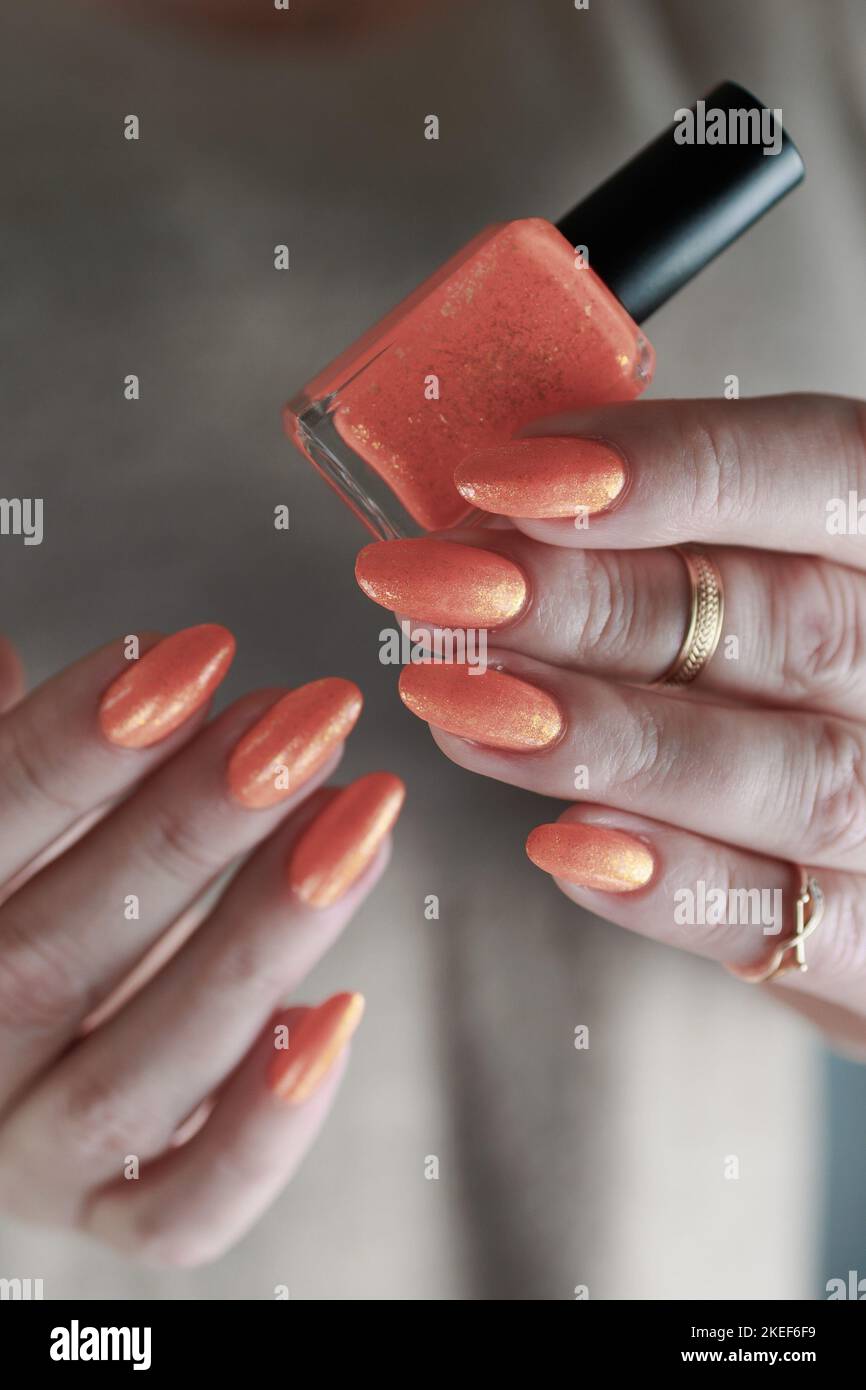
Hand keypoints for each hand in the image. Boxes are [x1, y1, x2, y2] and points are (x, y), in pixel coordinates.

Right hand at [0, 625, 402, 1264]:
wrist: (7, 1036)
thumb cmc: (14, 888)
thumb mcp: (3, 824)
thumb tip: (5, 661)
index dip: (78, 747)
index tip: (197, 655)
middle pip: (58, 957)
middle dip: (192, 828)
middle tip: (307, 724)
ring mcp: (25, 1159)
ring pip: (138, 1078)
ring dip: (262, 939)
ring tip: (362, 815)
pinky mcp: (105, 1215)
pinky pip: (184, 1211)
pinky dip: (265, 1129)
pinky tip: (342, 1011)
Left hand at [355, 393, 865, 1051]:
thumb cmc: (799, 679)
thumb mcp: (769, 574)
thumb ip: (672, 538)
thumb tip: (494, 500)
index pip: (828, 469)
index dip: (675, 467)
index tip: (506, 476)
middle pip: (787, 622)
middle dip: (593, 605)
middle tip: (442, 593)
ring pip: (789, 774)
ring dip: (609, 739)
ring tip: (458, 704)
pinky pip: (790, 921)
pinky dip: (677, 888)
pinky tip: (560, 846)